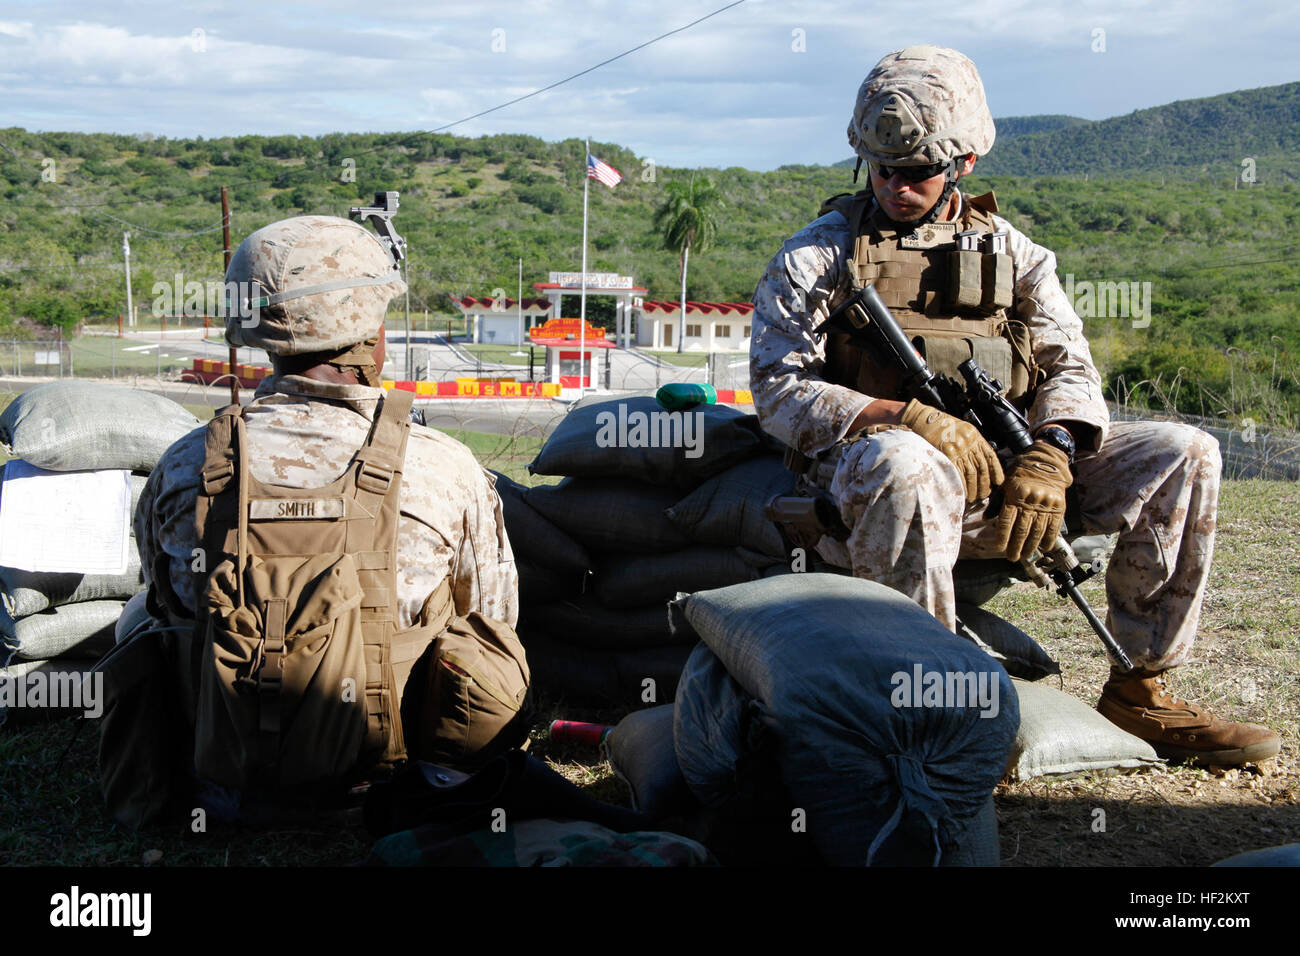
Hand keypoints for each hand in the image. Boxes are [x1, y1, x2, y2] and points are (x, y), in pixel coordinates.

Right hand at [899, 398, 1003, 502]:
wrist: (921, 418)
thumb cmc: (939, 425)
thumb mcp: (960, 428)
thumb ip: (970, 442)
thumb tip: (978, 461)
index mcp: (974, 435)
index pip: (990, 456)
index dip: (996, 471)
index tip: (998, 481)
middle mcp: (968, 441)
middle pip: (981, 467)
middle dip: (984, 484)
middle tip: (984, 494)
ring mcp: (957, 448)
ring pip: (971, 473)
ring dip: (973, 488)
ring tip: (972, 497)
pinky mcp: (946, 454)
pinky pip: (957, 473)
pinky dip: (961, 485)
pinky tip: (962, 492)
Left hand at [983, 440, 1071, 561]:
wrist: (1046, 462)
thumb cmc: (1021, 474)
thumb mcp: (1005, 484)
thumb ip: (996, 501)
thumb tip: (986, 518)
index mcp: (1015, 495)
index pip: (1007, 520)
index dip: (1003, 536)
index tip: (999, 548)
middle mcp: (1031, 500)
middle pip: (1022, 529)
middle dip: (1016, 546)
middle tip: (1012, 557)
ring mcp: (1046, 504)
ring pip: (1037, 530)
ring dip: (1031, 546)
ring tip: (1025, 556)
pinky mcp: (1059, 506)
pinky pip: (1054, 526)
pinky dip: (1049, 539)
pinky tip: (1044, 548)